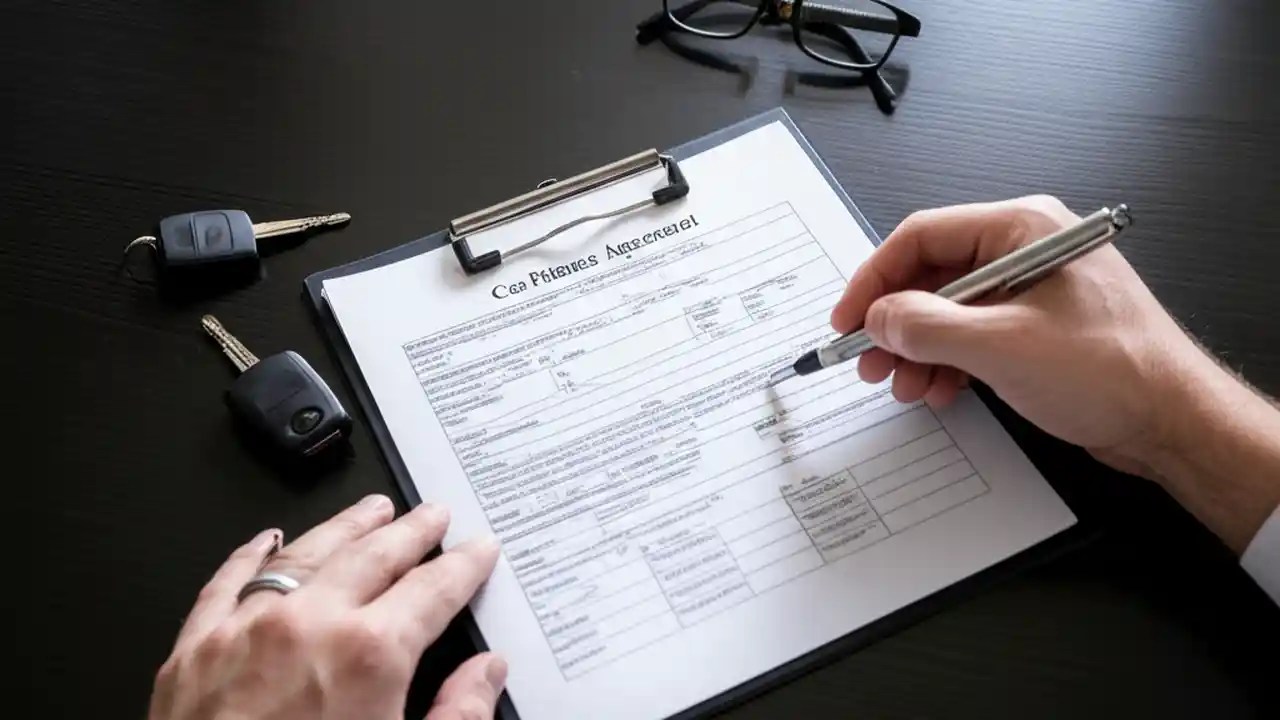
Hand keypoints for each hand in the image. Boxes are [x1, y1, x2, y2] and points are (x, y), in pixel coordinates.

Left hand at [149, 495, 504, 719]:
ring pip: (305, 555)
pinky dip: (252, 556)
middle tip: (433, 514)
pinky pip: (227, 583)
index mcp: (370, 656)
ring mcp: (245, 631)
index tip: (479, 550)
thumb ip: (457, 716)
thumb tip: (487, 672)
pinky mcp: (192, 651)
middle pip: (373, 556)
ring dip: (344, 528)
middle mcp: (308, 625)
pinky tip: (268, 540)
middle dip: (410, 532)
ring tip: (371, 511)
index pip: (433, 589)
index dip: (464, 566)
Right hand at [831, 195, 1204, 473]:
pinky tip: (938, 390)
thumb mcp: (1002, 347)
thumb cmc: (1115, 371)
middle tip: (869, 360)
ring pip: (948, 311)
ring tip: (902, 384)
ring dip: (918, 349)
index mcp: (1022, 229)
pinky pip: (973, 336)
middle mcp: (1025, 251)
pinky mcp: (1036, 328)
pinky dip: (947, 363)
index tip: (848, 318)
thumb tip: (879, 318)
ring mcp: (1031, 291)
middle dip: (895, 324)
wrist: (1173, 421)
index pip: (922, 236)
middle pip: (931, 275)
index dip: (875, 278)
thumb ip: (928, 327)